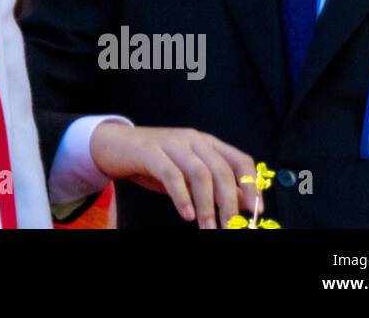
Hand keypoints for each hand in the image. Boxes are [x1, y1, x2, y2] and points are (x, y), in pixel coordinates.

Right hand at [90, 122, 259, 227]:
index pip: (239, 160)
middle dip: (229, 202)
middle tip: (230, 227)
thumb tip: (243, 204)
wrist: (113, 145)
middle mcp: (193, 139)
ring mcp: (171, 143)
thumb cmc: (154, 162)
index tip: (255, 211)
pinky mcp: (150, 152)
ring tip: (208, 228)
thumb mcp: (186, 174)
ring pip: (199, 173)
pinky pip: (171, 175)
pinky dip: (181, 197)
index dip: (251, 185)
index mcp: (206, 143)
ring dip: (207, 205)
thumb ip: (211, 185)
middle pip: (221, 170)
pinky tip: (186, 214)